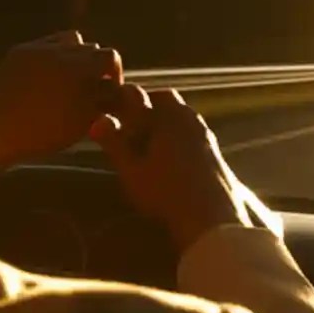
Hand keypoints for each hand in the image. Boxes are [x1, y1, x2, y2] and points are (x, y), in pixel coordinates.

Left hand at [0, 31, 121, 170]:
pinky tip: (48, 74)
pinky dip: (53, 54)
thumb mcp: (83, 121)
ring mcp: (38, 48)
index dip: (114, 72)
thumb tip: (115, 90)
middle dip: (94, 64)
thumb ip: (104, 101)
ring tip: (70, 75)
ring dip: (76, 54)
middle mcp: (61, 51)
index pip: (110, 56)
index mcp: (80, 68)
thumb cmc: (45, 133)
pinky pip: (45, 44)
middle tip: (89, 85)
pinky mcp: (19, 51)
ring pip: (70, 39)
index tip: (108, 89)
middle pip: (90, 47)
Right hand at [89, 84, 249, 249]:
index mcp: (166, 118)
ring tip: (151, 135)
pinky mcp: (215, 151)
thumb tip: (97, 121)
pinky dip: (181, 132)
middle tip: (133, 117)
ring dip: (168, 117)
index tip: (112, 104)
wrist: (212, 216)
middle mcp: (188, 120)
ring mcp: (205, 135)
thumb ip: (115, 144)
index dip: (124, 98)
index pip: (140, 96)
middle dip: (149, 103)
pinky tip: (174, 153)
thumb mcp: (133, 171)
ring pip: (184, 113)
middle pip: (167, 99)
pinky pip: (195, 130)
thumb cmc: (165, 193)